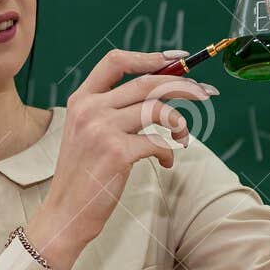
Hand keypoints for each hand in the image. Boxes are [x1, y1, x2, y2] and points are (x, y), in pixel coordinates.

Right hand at [23, 50, 215, 269]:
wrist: (66, 212)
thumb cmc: (83, 175)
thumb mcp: (87, 133)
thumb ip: (112, 110)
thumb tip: (158, 94)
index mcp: (81, 99)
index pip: (116, 61)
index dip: (149, 57)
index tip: (177, 59)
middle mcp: (90, 109)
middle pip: (147, 82)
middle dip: (182, 85)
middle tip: (204, 92)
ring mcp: (102, 130)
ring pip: (157, 109)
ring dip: (180, 121)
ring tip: (183, 135)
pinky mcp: (117, 153)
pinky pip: (158, 142)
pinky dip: (169, 152)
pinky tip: (166, 162)